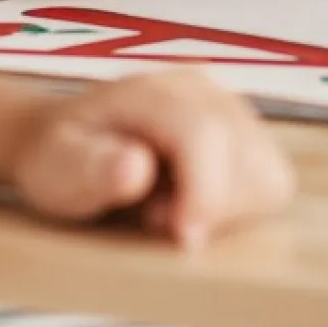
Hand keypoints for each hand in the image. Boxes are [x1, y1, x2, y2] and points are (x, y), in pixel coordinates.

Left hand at [9, 72, 296, 247]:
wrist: (64, 142)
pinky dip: (241, 207)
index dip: (204, 191)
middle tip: (155, 217)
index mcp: (154, 89)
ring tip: (173, 208)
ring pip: (269, 172)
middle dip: (211, 204)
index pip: (204, 133)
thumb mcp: (56, 168)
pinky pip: (271, 181)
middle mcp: (202, 88)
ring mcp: (230, 108)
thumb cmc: (59, 157)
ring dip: (229, 209)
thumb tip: (137, 166)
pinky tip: (195, 203)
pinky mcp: (246, 136)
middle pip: (246, 154)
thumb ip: (93, 168)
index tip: (183, 238)